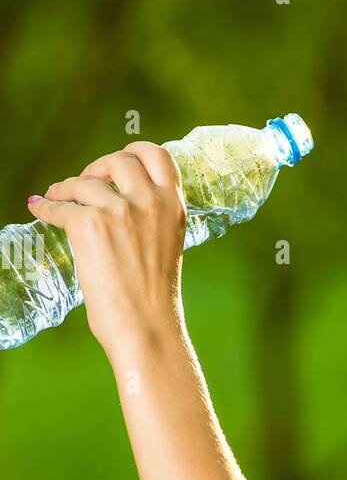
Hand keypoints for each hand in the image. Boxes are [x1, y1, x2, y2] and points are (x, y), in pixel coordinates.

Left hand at [27, 141, 187, 362]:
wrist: (146, 327)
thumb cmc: (155, 300)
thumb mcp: (167, 247)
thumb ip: (152, 221)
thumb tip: (120, 208)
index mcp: (173, 207)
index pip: (158, 156)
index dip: (134, 152)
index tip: (119, 160)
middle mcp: (150, 202)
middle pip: (118, 159)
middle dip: (98, 167)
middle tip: (86, 181)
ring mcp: (120, 211)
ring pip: (85, 180)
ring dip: (67, 187)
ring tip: (58, 196)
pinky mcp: (90, 225)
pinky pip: (60, 206)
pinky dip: (46, 207)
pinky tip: (40, 209)